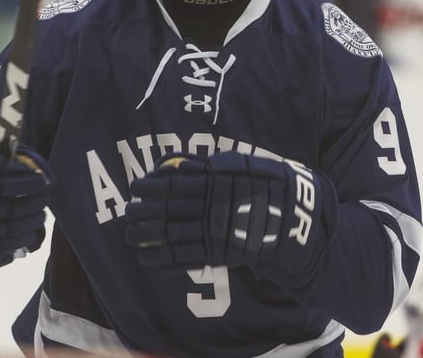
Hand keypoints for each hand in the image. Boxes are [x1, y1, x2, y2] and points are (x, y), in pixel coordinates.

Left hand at [125, 152, 336, 287]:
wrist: (296, 217)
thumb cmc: (268, 185)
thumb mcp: (241, 165)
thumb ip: (209, 165)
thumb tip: (175, 165)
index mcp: (214, 183)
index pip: (173, 184)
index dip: (151, 187)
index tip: (135, 186)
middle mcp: (211, 208)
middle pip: (167, 211)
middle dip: (143, 213)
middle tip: (126, 213)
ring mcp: (214, 232)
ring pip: (172, 236)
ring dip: (147, 236)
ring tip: (130, 236)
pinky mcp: (220, 253)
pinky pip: (186, 258)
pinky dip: (164, 258)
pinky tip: (148, 257)